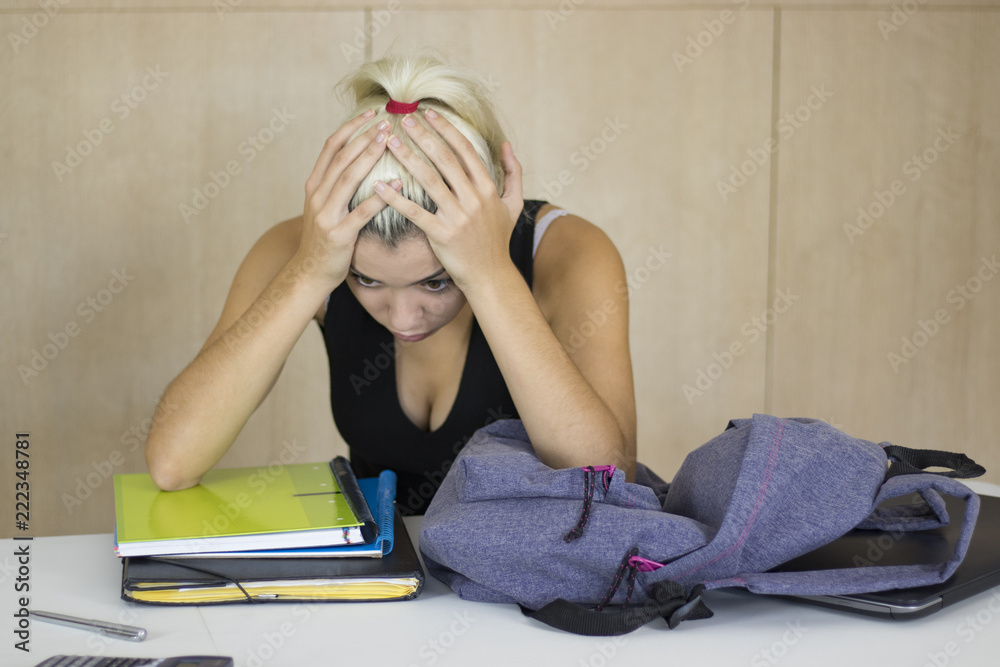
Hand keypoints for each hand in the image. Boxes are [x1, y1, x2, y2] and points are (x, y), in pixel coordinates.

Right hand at [295, 110, 392, 290]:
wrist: (309, 272)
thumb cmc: (324, 239)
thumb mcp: (323, 206)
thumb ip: (335, 184)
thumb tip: (357, 159)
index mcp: (314, 184)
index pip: (331, 146)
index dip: (351, 127)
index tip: (371, 113)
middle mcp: (317, 195)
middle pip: (341, 157)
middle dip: (364, 137)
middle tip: (386, 121)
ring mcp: (326, 214)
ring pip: (348, 178)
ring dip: (369, 157)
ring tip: (389, 142)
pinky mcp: (339, 234)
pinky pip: (361, 212)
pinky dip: (379, 196)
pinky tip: (397, 184)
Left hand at [372, 108, 523, 291]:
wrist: (490, 275)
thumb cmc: (498, 239)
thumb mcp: (514, 204)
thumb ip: (514, 173)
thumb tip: (506, 145)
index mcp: (488, 188)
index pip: (465, 150)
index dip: (446, 129)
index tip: (428, 113)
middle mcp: (473, 199)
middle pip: (445, 159)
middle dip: (423, 136)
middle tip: (404, 119)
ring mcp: (457, 217)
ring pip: (429, 180)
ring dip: (407, 158)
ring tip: (389, 142)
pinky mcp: (441, 235)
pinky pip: (414, 212)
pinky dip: (395, 198)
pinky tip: (378, 184)